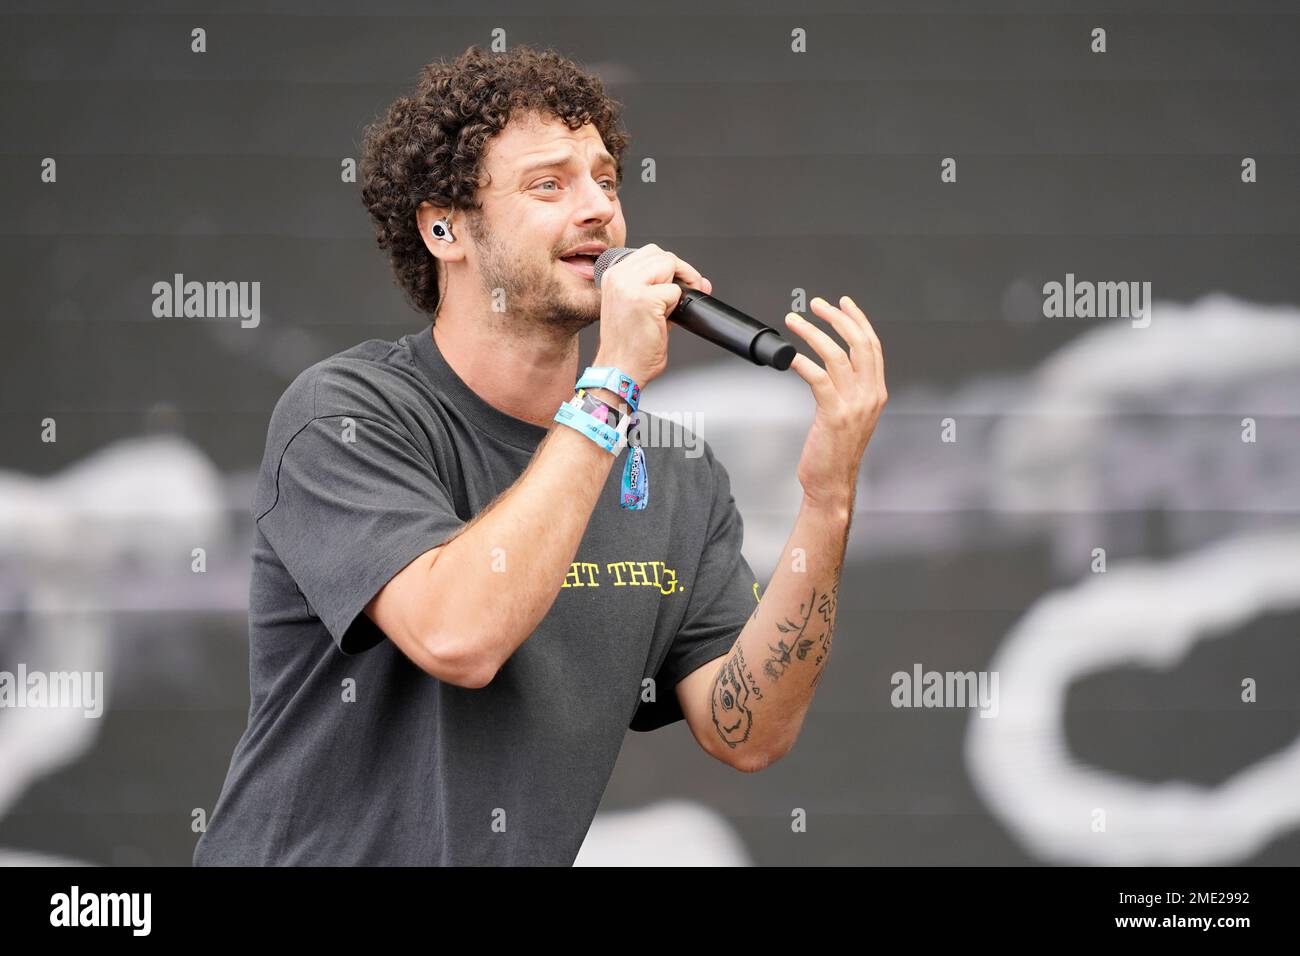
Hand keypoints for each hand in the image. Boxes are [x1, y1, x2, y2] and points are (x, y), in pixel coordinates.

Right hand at [593, 243, 710, 388]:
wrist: (620, 370)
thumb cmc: (630, 346)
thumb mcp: (640, 308)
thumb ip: (664, 290)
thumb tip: (698, 281)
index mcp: (613, 276)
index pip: (650, 253)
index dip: (671, 267)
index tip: (683, 282)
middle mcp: (618, 278)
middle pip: (661, 255)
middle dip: (681, 271)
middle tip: (690, 289)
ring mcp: (630, 287)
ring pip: (669, 264)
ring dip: (679, 286)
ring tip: (671, 308)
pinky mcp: (644, 300)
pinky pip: (675, 291)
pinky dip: (676, 306)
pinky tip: (664, 321)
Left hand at [785, 295, 887, 508]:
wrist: (832, 484)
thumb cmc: (835, 451)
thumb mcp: (852, 415)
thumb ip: (850, 389)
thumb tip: (833, 363)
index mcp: (876, 392)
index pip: (872, 345)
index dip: (858, 320)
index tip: (844, 303)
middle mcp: (870, 395)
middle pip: (859, 343)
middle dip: (837, 318)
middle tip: (816, 304)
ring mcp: (854, 405)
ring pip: (837, 355)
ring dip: (813, 333)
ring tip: (794, 321)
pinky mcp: (833, 414)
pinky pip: (818, 377)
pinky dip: (801, 361)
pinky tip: (787, 355)